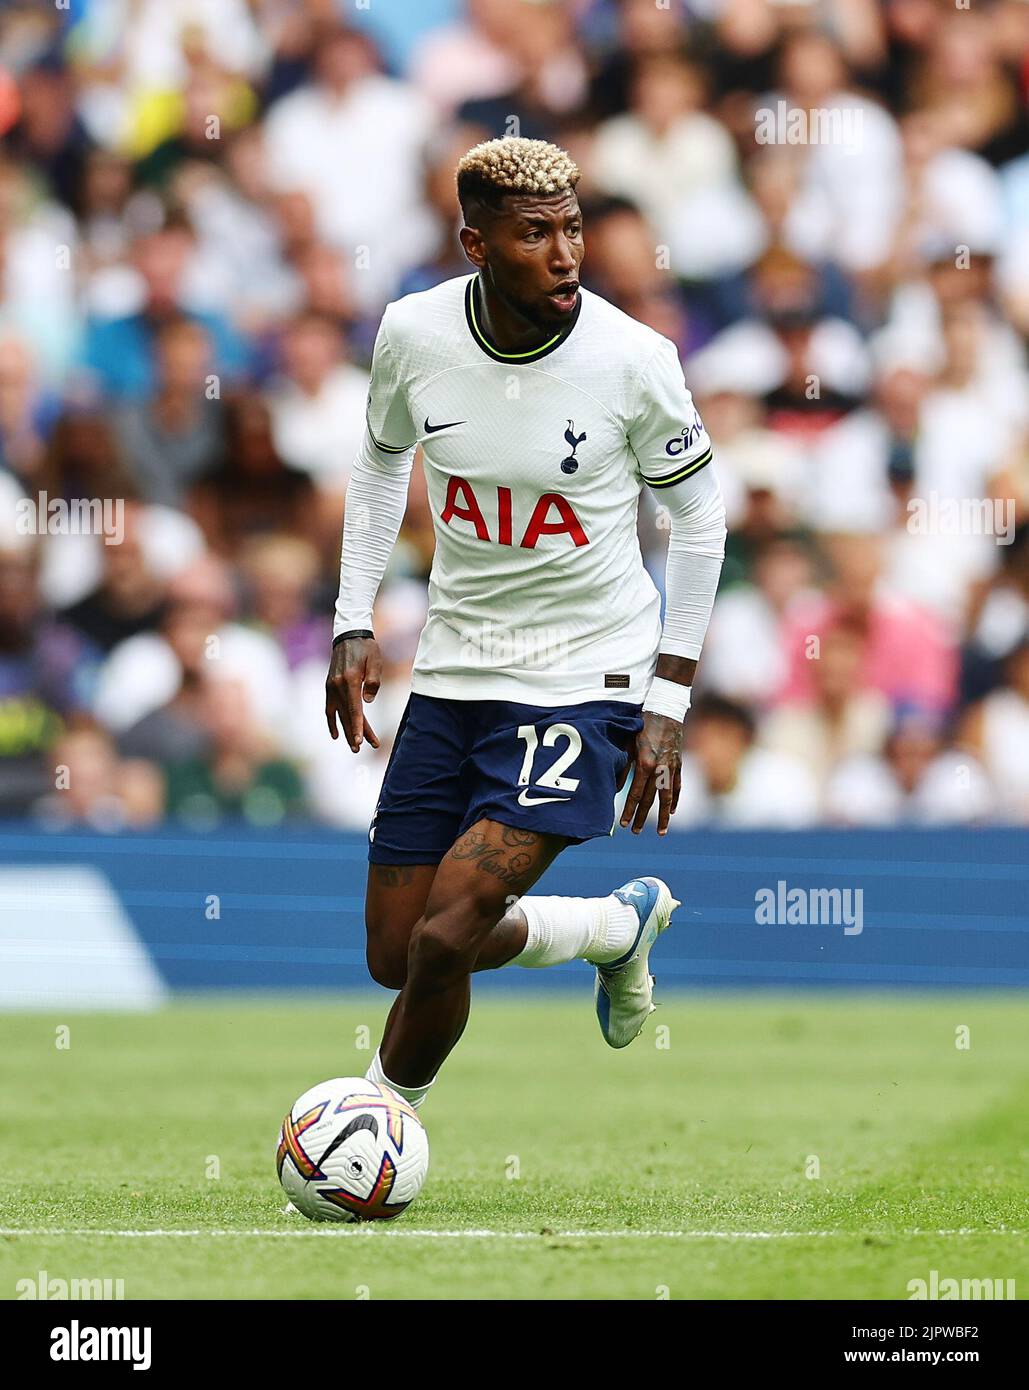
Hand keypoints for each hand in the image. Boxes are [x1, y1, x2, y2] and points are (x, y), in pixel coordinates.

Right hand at [325, 637, 381, 752]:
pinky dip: (332, 722)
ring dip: (345, 730)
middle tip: (360, 749)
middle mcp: (337, 685)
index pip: (354, 709)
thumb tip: (367, 701)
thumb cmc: (366, 649)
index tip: (361, 740)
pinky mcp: (329, 687)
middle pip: (347, 714)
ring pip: (338, 714)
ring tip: (353, 746)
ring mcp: (331, 687)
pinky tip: (336, 735)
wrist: (349, 635)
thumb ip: (373, 681)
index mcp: (350, 680)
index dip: (358, 726)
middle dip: (354, 733)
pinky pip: (329, 708)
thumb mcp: (376, 661)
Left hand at [618, 712, 682, 835]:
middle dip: (642, 817)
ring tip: (661, 831)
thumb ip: (622, 767)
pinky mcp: (678, 764)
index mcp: (645, 763)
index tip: (623, 823)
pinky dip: (675, 800)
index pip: (635, 794)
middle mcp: (660, 768)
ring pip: (667, 798)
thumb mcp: (628, 743)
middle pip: (650, 800)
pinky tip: (671, 811)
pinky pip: (677, 786)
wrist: (666, 709)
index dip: (628, 810)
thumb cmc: (642, 724)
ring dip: (663, 816)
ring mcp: (671, 767)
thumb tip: (615, 788)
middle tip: (635, 832)